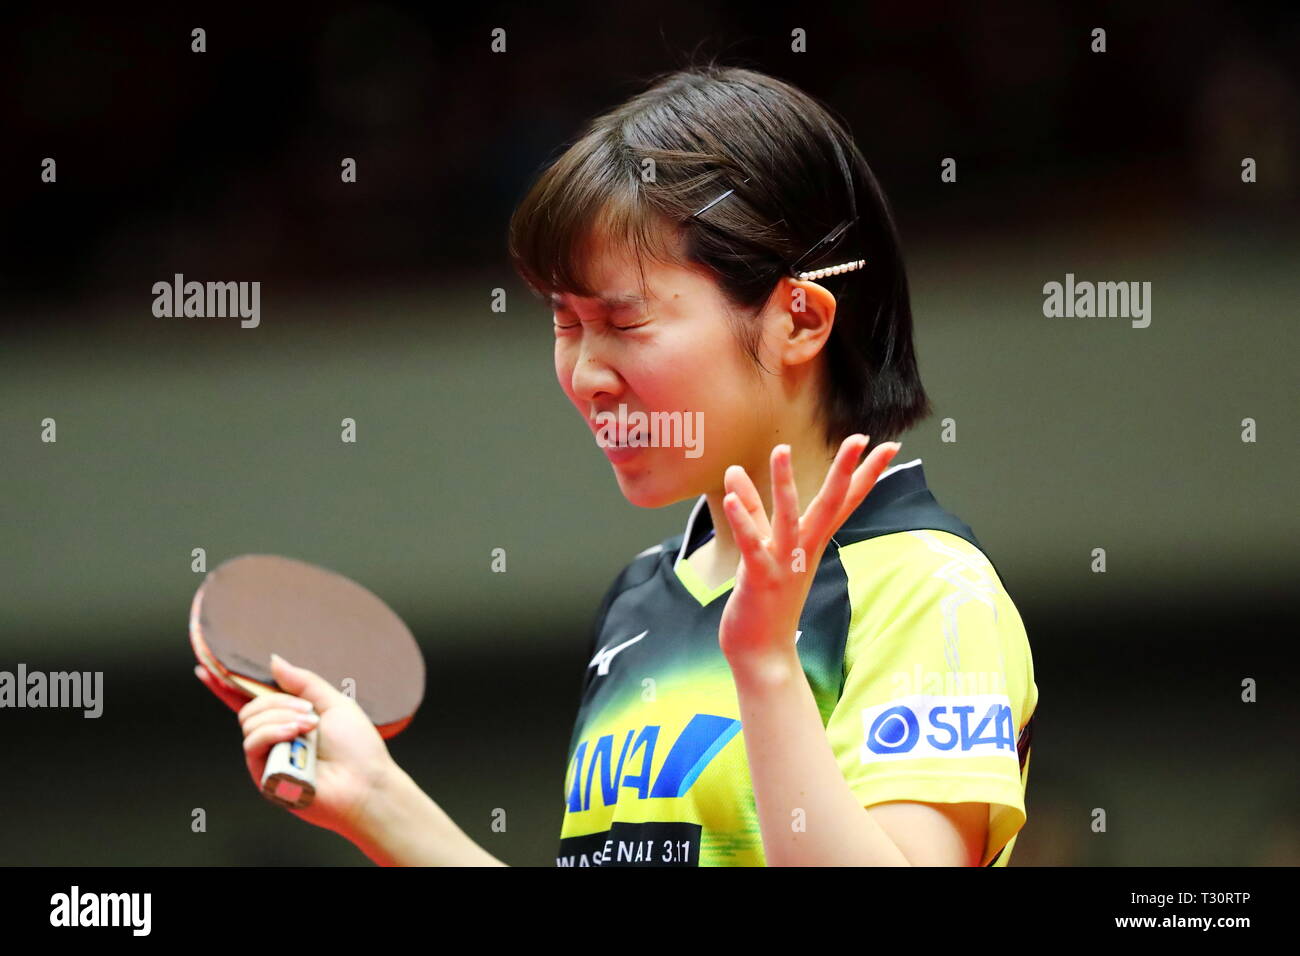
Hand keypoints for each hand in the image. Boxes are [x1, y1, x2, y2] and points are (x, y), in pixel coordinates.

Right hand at [195, 654, 398, 839]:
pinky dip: (274, 732)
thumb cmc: (357, 747)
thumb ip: (303, 682)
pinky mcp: (264, 775)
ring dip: (281, 717)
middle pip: (250, 708)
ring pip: (251, 723)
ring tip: (309, 727)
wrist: (365, 783)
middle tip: (308, 712)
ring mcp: (269, 757)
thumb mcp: (334, 703)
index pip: (251, 700)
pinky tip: (296, 735)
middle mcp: (276, 738)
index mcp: (290, 719)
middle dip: (277, 702)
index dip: (227, 686)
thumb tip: (273, 660)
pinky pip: (254, 743)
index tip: (205, 669)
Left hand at [717, 434, 899, 663]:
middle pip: (830, 504)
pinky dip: (743, 521)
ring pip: (789, 518)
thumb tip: (736, 471)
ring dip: (784, 484)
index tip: (888, 446)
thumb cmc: (763, 600)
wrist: (762, 653)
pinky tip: (730, 497)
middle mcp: (804, 550)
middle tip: (861, 439)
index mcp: (810, 541)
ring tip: (781, 448)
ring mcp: (785, 564)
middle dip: (845, 471)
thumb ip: (750, 508)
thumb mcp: (759, 547)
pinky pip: (752, 545)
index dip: (865, 473)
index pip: (843, 501)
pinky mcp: (761, 578)